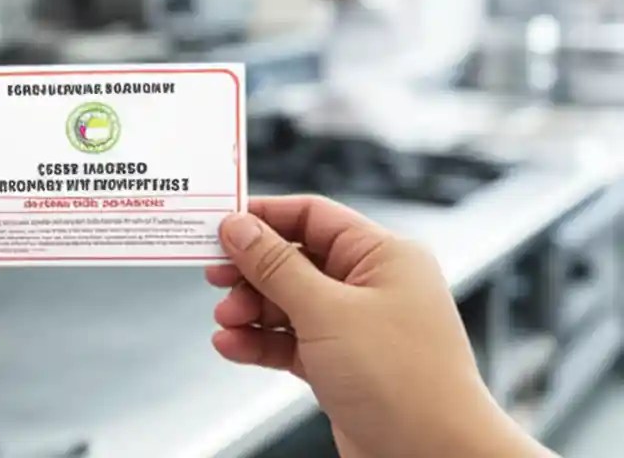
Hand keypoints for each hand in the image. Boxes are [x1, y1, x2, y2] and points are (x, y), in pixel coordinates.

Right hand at [207, 197, 550, 457]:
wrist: (434, 456)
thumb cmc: (407, 382)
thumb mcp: (327, 311)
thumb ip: (276, 266)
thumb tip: (239, 228)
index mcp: (383, 256)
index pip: (312, 217)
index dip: (264, 217)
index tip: (222, 224)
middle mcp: (372, 285)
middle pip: (294, 260)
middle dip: (251, 271)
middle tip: (215, 275)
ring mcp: (357, 325)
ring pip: (288, 303)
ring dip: (251, 310)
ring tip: (226, 320)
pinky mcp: (342, 362)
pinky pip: (291, 340)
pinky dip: (261, 342)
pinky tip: (234, 345)